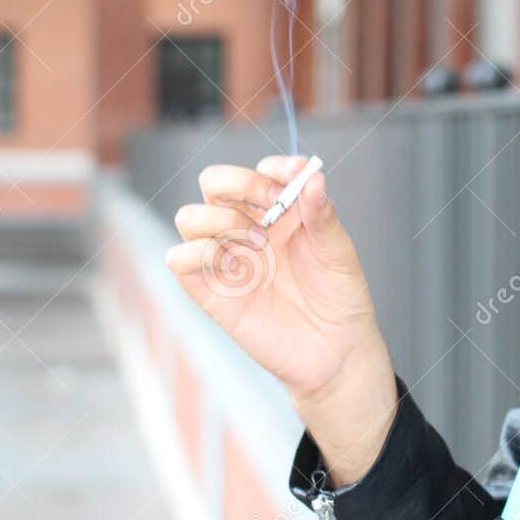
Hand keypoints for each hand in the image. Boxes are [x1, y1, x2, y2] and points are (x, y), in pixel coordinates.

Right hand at [165, 156, 396, 480]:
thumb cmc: (340, 297)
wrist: (336, 351)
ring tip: (257, 242)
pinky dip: (198, 252)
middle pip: (213, 182)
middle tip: (271, 205)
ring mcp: (227, 259)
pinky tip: (235, 265)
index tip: (294, 176)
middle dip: (239, 183)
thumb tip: (313, 175)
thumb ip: (322, 212)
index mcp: (280, 213)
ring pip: (189, 216)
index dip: (273, 168)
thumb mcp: (338, 250)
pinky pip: (179, 259)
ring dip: (219, 218)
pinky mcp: (211, 291)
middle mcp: (248, 228)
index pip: (260, 171)